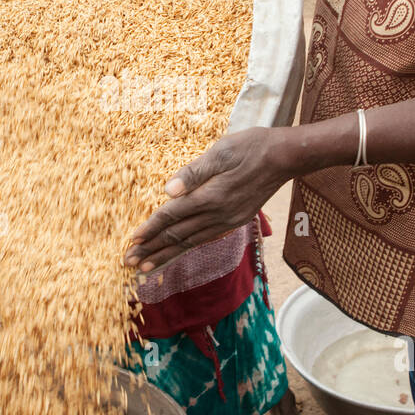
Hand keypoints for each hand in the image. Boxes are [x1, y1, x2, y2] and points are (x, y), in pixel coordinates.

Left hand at [124, 128, 290, 271]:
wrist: (285, 157)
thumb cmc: (251, 147)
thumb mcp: (220, 151)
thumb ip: (193, 172)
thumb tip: (168, 191)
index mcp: (210, 195)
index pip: (172, 216)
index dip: (150, 229)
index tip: (132, 241)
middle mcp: (218, 213)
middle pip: (177, 235)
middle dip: (152, 249)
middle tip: (130, 262)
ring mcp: (228, 220)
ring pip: (191, 242)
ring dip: (167, 254)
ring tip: (147, 266)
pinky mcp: (236, 220)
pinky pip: (205, 238)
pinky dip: (187, 248)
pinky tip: (177, 252)